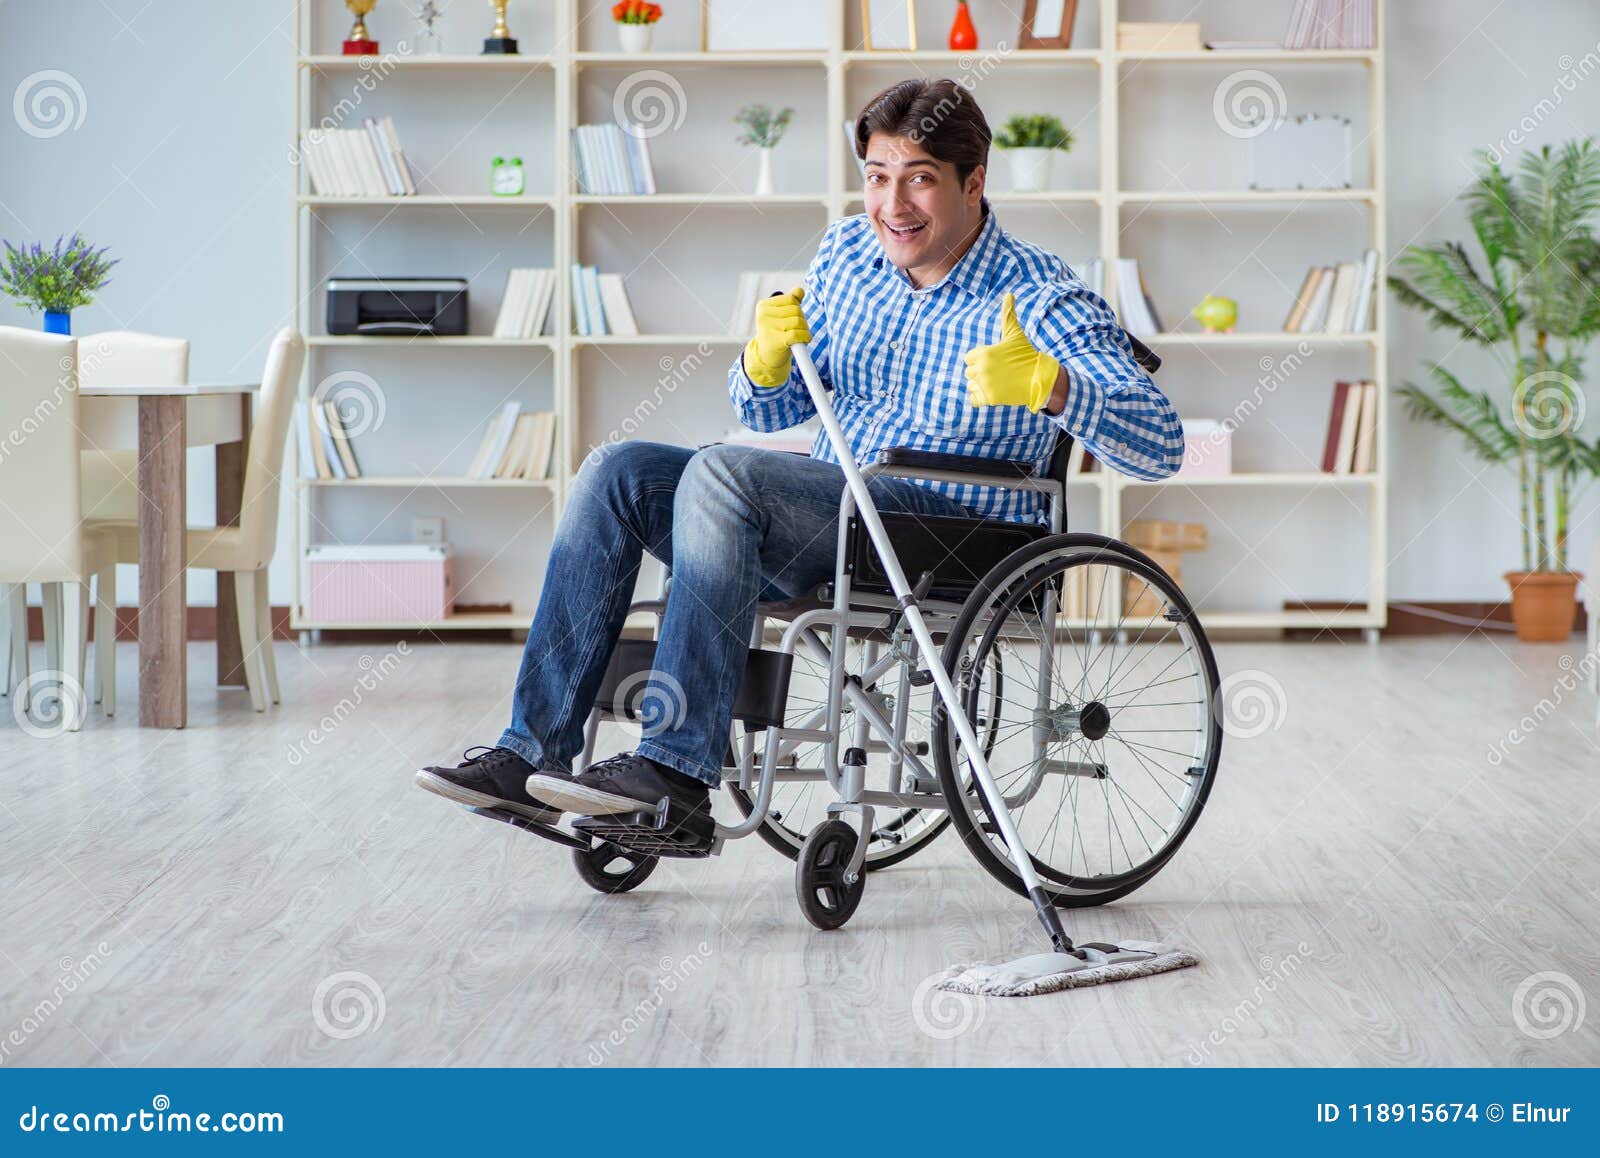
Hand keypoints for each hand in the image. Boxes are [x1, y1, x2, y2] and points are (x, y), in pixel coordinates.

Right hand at [743, 285, 810, 388]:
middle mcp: (763, 315)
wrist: (766, 358)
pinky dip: (805, 337)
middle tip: (798, 329)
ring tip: (799, 336)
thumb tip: (799, 290)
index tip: (792, 319)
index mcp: (763, 305)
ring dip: (805, 330)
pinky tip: (804, 340)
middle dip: (802, 320)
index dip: (797, 309)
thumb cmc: (776, 334)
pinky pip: (797, 334)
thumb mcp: (780, 315)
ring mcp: (768, 328)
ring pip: (798, 321)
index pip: (791, 299)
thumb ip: (790, 301)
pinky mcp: (775, 341)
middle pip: (796, 310)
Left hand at [963, 293, 1060, 412]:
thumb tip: (1009, 294)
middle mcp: (982, 368)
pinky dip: (980, 397)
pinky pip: (973, 399)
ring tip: (997, 382)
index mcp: (984, 353)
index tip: (994, 361)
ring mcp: (985, 384)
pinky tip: (993, 392)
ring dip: (980, 385)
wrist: (1039, 378)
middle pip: (969, 372)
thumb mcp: (1015, 334)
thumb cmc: (1026, 355)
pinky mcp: (989, 399)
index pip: (969, 358)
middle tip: (998, 373)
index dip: (980, 359)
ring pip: (971, 385)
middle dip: (981, 372)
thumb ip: (1008, 315)